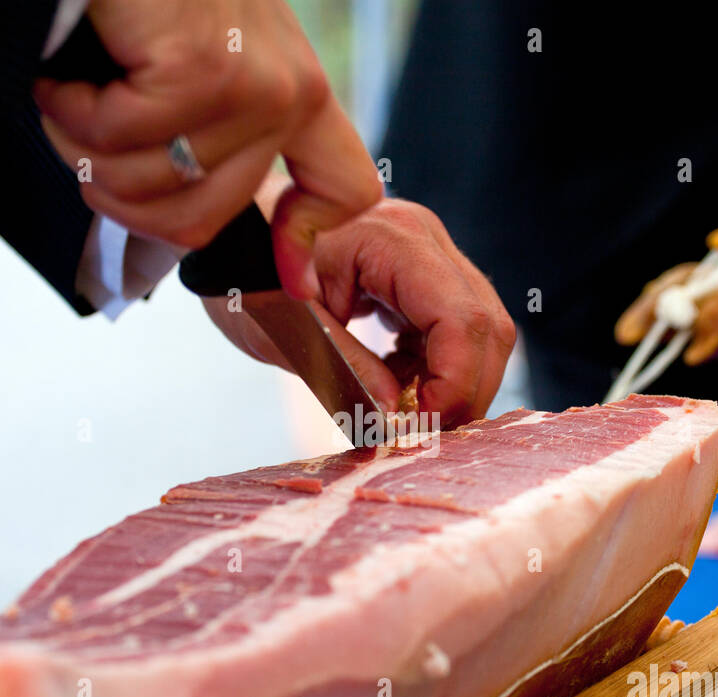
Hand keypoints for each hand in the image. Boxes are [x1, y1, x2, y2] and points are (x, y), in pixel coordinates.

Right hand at [34, 0, 381, 298]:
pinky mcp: (205, 72)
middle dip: (115, 193)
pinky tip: (66, 71)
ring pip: (151, 191)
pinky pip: (117, 143)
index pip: (346, 187)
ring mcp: (253, 85)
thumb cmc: (128, 2)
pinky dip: (70, 111)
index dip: (309, 243)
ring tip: (71, 89)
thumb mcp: (187, 69)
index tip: (285, 275)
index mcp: (295, 93)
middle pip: (200, 223)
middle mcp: (288, 92)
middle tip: (82, 132)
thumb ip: (205, 140)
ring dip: (82, 149)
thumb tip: (175, 227)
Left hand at [205, 198, 517, 427]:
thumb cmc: (247, 274)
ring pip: (481, 330)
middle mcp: (424, 239)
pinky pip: (455, 330)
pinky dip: (439, 368)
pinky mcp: (422, 276)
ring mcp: (428, 254)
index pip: (460, 318)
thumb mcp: (287, 329)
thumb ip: (345, 367)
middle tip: (427, 436)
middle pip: (486, 326)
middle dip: (465, 391)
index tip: (423, 427)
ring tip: (414, 417)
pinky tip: (402, 386)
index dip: (455, 382)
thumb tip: (396, 413)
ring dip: (457, 383)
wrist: (231, 241)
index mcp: (393, 240)